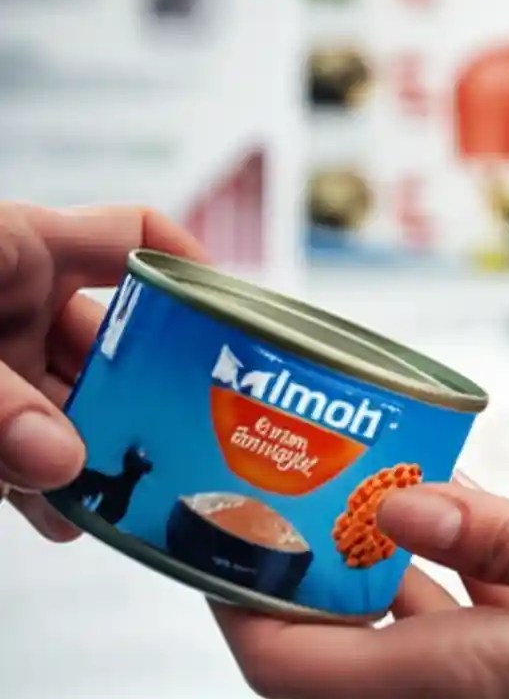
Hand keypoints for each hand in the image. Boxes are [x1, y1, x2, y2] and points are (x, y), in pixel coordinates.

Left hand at [0, 202, 205, 539]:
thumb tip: (64, 461)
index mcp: (19, 250)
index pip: (134, 238)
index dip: (192, 271)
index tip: (238, 328)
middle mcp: (17, 301)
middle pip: (117, 341)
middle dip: (146, 398)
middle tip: (183, 446)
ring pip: (72, 403)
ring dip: (96, 455)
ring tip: (124, 503)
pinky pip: (24, 443)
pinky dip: (42, 482)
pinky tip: (59, 518)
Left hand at [214, 482, 508, 698]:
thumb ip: (507, 540)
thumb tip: (394, 505)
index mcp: (476, 679)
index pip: (295, 668)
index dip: (235, 601)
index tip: (217, 521)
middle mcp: (478, 696)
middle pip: (329, 653)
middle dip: (290, 569)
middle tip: (282, 474)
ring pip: (396, 631)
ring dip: (360, 562)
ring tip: (350, 473)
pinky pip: (463, 619)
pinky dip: (437, 566)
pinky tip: (447, 507)